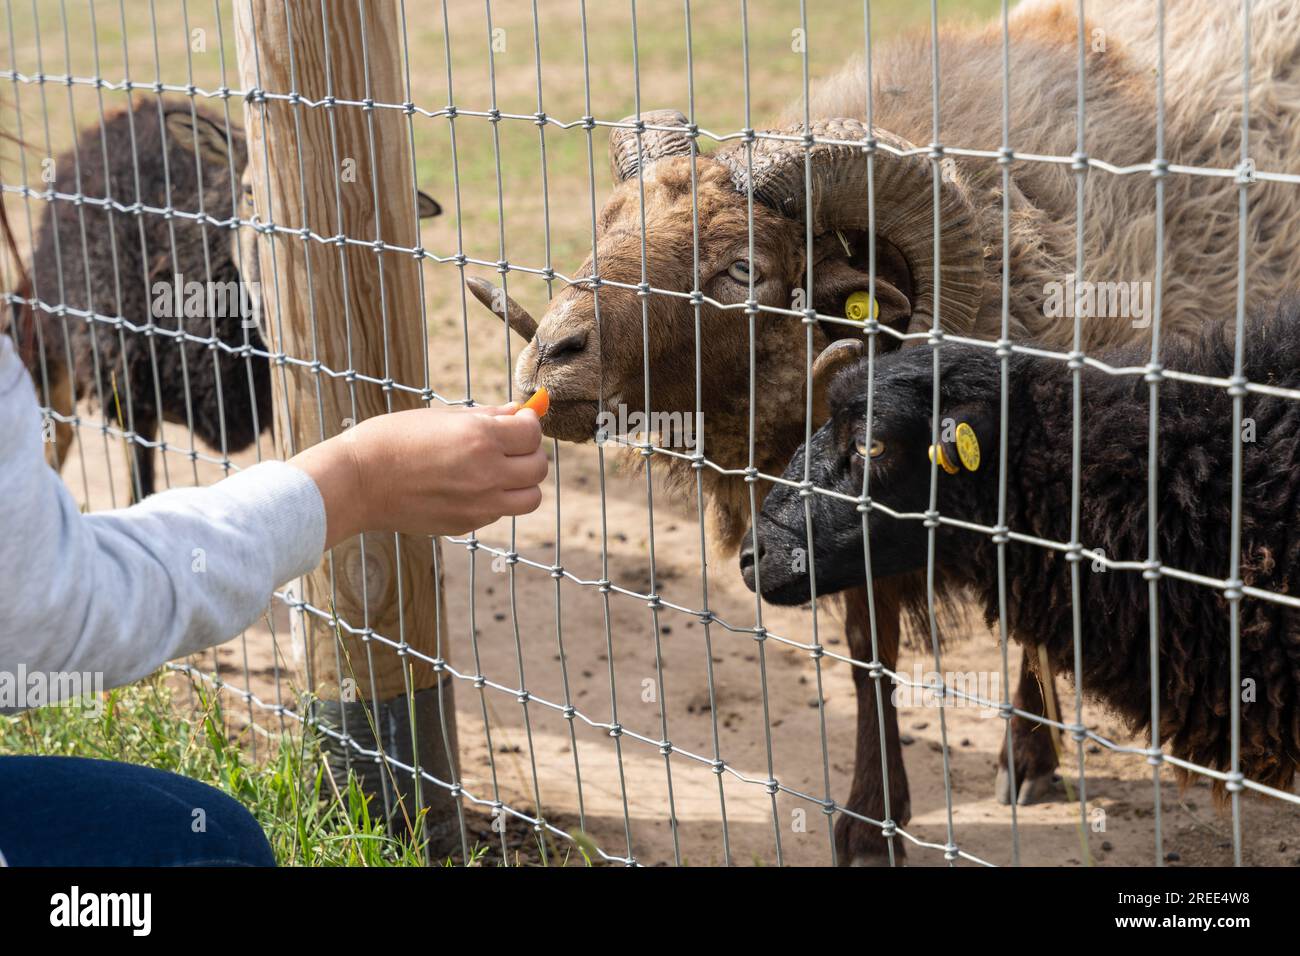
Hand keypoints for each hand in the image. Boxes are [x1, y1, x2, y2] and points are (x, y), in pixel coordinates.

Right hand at [289, 402, 546, 548]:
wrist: (357, 482)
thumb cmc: (393, 439)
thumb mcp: (440, 417)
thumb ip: (486, 417)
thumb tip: (519, 412)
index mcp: (481, 438)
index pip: (533, 433)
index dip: (528, 424)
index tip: (516, 421)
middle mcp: (487, 472)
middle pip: (539, 467)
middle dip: (529, 453)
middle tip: (509, 447)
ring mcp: (479, 503)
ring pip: (531, 498)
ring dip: (522, 483)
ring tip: (499, 472)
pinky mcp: (467, 524)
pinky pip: (500, 512)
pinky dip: (496, 500)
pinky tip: (469, 488)